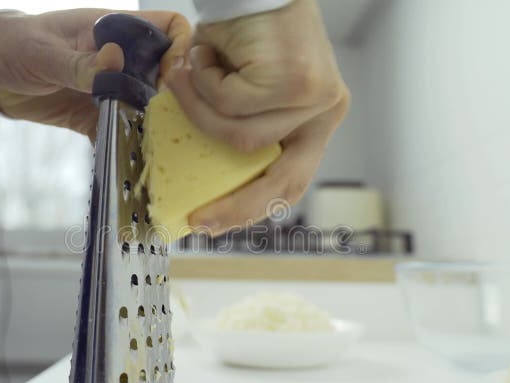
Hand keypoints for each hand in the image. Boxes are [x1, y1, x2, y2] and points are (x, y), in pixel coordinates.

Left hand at [0, 9, 189, 137]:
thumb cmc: (12, 45)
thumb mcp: (43, 53)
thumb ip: (79, 63)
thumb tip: (115, 61)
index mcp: (113, 30)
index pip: (167, 28)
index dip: (180, 48)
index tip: (171, 78)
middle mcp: (120, 60)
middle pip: (165, 74)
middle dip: (173, 97)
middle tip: (166, 122)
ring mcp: (110, 89)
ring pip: (146, 107)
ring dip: (151, 127)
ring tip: (152, 147)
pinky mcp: (94, 116)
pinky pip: (117, 133)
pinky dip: (121, 148)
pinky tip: (123, 162)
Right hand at [165, 0, 349, 234]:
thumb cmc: (244, 31)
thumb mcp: (243, 90)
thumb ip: (239, 126)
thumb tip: (202, 178)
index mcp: (316, 121)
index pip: (291, 181)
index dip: (252, 210)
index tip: (214, 225)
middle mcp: (325, 113)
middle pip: (279, 179)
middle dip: (234, 205)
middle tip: (197, 220)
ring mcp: (316, 99)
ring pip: (243, 137)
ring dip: (200, 107)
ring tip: (183, 76)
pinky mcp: (298, 81)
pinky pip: (232, 102)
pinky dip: (204, 79)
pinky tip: (204, 54)